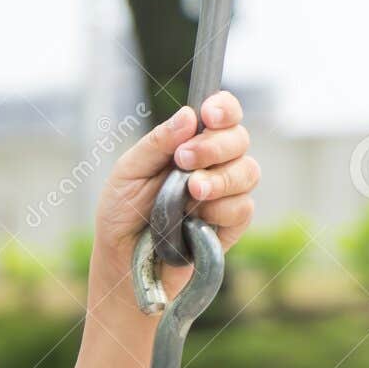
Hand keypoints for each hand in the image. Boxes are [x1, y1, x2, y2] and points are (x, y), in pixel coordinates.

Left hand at [93, 90, 259, 307]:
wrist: (120, 259)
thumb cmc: (121, 212)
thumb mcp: (129, 172)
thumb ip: (157, 144)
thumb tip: (188, 115)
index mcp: (190, 144)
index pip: (222, 115)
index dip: (224, 108)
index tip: (209, 113)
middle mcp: (213, 164)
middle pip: (239, 139)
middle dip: (215, 146)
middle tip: (183, 158)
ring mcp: (225, 194)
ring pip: (248, 172)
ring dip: (220, 177)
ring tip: (192, 190)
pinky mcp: (230, 225)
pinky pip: (243, 208)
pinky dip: (222, 208)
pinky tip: (198, 217)